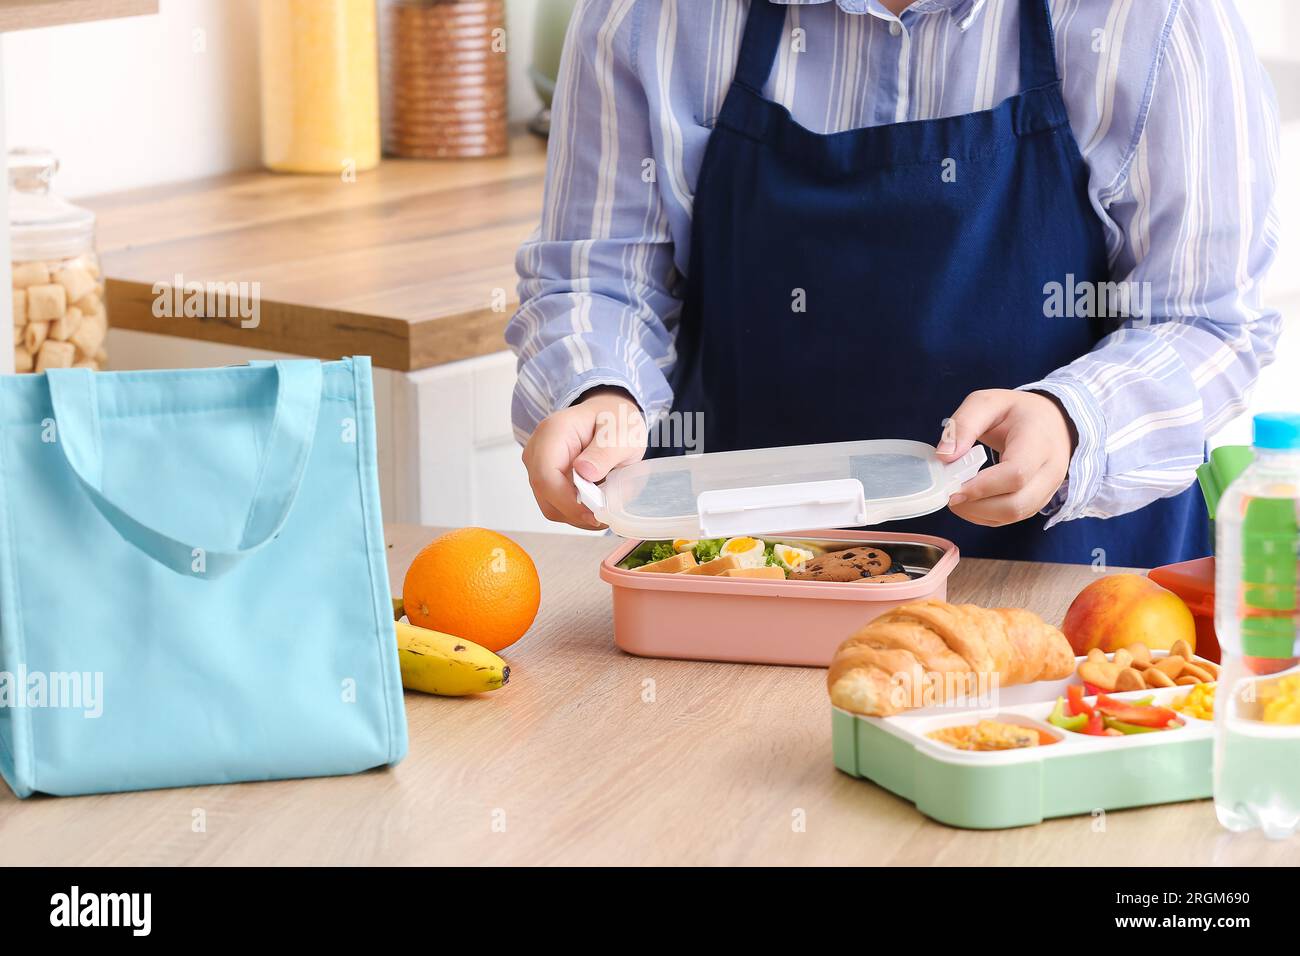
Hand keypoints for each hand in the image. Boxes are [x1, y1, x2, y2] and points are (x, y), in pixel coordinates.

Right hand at [521, 386, 646, 528]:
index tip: (595, 514)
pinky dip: (576, 511)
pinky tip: (595, 503)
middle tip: (605, 514)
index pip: (546, 476)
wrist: (609, 416)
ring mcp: (537, 466)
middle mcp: (537, 450)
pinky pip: (556, 505)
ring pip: (550, 506)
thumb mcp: (622, 433)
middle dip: (576, 512)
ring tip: (603, 506)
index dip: (568, 502)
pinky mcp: (544, 480)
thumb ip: (605, 452)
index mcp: (553, 432)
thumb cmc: (615, 421)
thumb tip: (584, 473)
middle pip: (545, 495)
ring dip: (578, 514)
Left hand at [935, 389, 1075, 527]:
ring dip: (979, 513)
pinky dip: (986, 516)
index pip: (1015, 474)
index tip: (953, 487)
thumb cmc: (1017, 412)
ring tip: (957, 495)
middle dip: (976, 506)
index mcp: (1038, 441)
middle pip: (1015, 504)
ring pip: (1014, 516)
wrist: (1052, 421)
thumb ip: (964, 425)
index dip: (982, 486)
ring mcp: (1048, 490)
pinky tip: (971, 501)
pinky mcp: (1039, 501)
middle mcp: (1050, 470)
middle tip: (949, 494)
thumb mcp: (988, 403)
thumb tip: (944, 457)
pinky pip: (1012, 518)